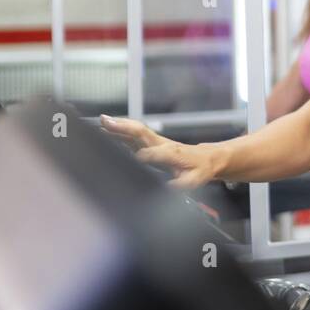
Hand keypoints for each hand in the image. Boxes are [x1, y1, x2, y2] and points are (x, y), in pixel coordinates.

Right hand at [100, 115, 220, 188]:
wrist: (208, 157)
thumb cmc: (200, 169)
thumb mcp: (194, 180)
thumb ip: (180, 184)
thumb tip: (166, 189)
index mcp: (171, 153)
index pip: (152, 153)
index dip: (142, 157)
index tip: (128, 160)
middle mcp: (161, 143)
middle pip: (141, 132)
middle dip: (123, 127)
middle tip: (105, 122)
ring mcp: (156, 140)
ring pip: (136, 130)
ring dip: (119, 125)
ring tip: (101, 121)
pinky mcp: (152, 141)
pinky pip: (135, 134)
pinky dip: (121, 130)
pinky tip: (107, 129)